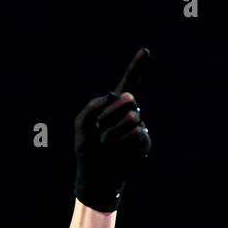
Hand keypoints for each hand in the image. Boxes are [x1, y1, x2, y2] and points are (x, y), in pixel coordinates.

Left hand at [73, 46, 152, 212]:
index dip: (136, 67)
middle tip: (99, 129)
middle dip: (110, 113)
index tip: (145, 50)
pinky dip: (122, 143)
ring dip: (113, 132)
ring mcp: (139, 126)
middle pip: (128, 99)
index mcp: (112, 106)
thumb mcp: (81, 126)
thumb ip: (91, 106)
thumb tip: (112, 97)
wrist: (96, 177)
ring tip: (106, 144)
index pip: (127, 83)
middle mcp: (129, 112)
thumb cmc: (87, 151)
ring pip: (132, 118)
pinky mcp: (145, 140)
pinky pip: (137, 134)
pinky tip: (117, 151)